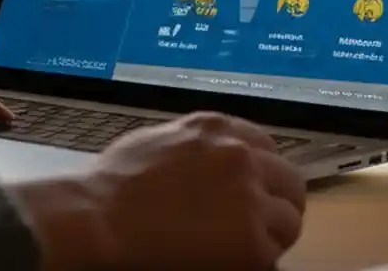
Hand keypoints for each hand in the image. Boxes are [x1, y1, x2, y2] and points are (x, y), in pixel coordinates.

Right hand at [12, 112, 306, 270]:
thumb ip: (197, 147)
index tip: (257, 192)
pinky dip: (256, 261)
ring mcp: (251, 199)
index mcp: (218, 129)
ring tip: (239, 249)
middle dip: (279, 204)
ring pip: (288, 222)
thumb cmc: (111, 186)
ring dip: (269, 236)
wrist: (98, 221)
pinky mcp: (252, 243)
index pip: (267, 148)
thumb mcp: (159, 141)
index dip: (263, 175)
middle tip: (260, 226)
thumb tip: (211, 163)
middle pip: (289, 182)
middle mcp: (241, 157)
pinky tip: (228, 262)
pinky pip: (273, 256)